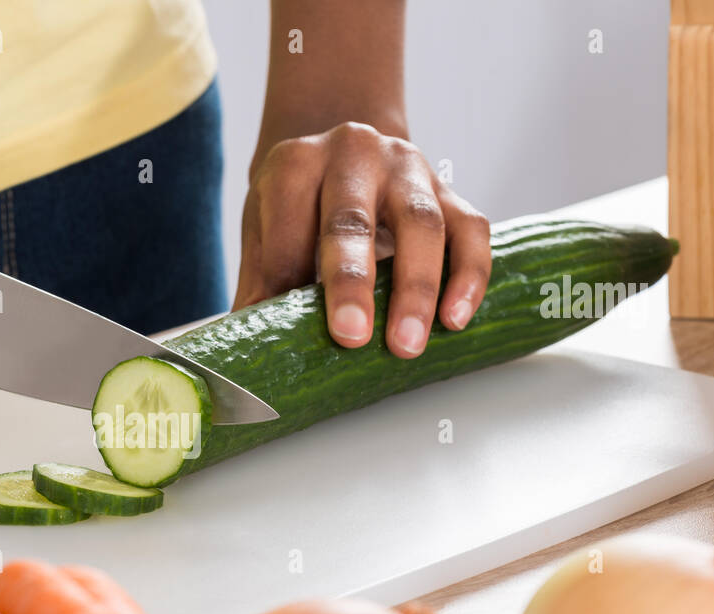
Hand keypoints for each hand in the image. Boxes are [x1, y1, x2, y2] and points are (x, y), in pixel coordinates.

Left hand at [235, 122, 490, 356]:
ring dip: (416, 288)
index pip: (288, 227)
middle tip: (352, 338)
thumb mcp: (263, 232)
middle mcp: (353, 153)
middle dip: (353, 283)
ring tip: (406, 345)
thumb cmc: (298, 207)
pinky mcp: (449, 189)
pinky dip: (469, 274)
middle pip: (353, 220)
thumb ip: (258, 286)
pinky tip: (455, 318)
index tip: (288, 330)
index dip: (286, 279)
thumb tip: (243, 361)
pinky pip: (470, 229)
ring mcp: (408, 167)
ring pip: (421, 224)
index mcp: (295, 163)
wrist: (343, 154)